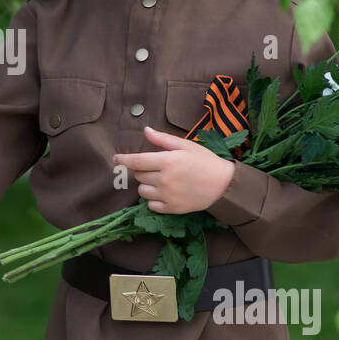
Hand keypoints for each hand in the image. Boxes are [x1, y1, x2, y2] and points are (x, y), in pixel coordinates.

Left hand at [113, 126, 236, 214]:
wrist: (223, 185)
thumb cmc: (205, 161)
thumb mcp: (186, 145)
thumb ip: (163, 139)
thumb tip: (145, 130)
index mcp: (168, 161)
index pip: (137, 161)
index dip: (123, 160)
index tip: (115, 159)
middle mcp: (165, 180)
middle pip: (139, 176)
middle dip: (142, 170)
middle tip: (155, 167)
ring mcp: (168, 196)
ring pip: (142, 191)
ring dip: (146, 185)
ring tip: (160, 180)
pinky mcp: (172, 209)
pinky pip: (151, 205)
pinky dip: (153, 199)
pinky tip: (164, 192)